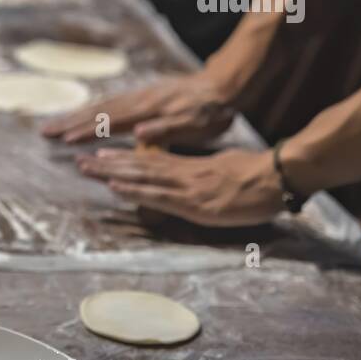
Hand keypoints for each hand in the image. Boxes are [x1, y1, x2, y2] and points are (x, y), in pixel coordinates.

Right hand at [41, 71, 236, 145]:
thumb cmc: (211, 111)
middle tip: (44, 132)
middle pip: (97, 110)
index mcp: (149, 110)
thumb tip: (139, 134)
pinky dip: (90, 109)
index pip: (111, 122)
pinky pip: (109, 102)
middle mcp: (138, 100)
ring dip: (75, 115)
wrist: (223, 84)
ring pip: (100, 105)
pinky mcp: (141, 95)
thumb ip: (166, 129)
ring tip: (54, 125)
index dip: (88, 132)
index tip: (65, 142)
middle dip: (70, 122)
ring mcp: (138, 95)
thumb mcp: (195, 124)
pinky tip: (82, 115)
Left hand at [76, 147, 284, 226]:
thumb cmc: (260, 176)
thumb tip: (192, 178)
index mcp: (192, 169)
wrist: (280, 176)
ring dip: (111, 174)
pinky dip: (134, 190)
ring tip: (86, 169)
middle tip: (80, 161)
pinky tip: (114, 187)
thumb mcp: (225, 169)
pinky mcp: (195, 204)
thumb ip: (203, 173)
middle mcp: (184, 175)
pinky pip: (158, 196)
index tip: (101, 155)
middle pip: (139, 168)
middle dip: (108, 165)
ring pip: (142, 177)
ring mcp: (188, 188)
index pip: (151, 163)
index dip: (124, 160)